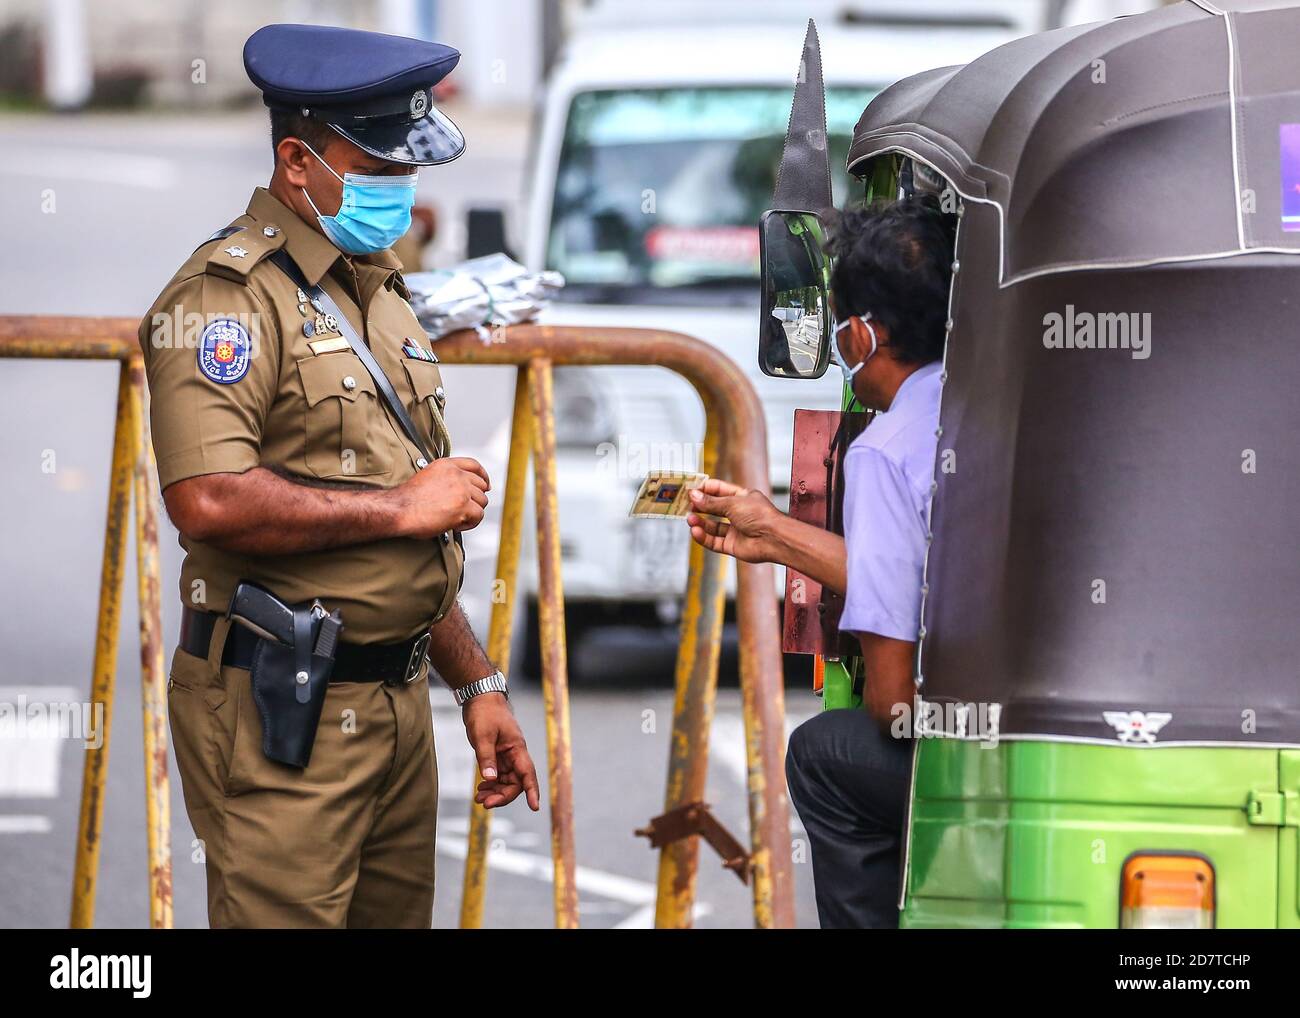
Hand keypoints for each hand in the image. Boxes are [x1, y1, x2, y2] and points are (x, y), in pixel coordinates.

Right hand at [391, 456, 489, 537]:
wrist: (399, 509)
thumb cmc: (407, 500)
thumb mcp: (427, 476)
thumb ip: (445, 478)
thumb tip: (458, 491)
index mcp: (446, 465)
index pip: (473, 465)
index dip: (483, 476)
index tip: (486, 485)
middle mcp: (456, 474)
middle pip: (481, 486)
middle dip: (475, 499)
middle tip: (465, 510)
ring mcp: (461, 490)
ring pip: (482, 502)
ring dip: (472, 512)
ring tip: (457, 519)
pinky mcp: (463, 506)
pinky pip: (478, 516)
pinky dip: (470, 523)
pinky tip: (457, 525)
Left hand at [463, 693, 540, 810]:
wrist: (480, 698)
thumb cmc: (484, 713)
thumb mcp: (482, 736)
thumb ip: (486, 758)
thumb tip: (490, 779)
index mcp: (517, 748)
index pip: (528, 774)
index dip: (532, 791)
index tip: (535, 807)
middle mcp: (515, 755)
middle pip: (516, 783)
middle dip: (503, 796)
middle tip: (485, 803)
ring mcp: (506, 756)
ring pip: (506, 781)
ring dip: (495, 792)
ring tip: (479, 798)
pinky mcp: (497, 755)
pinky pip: (498, 776)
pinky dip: (491, 784)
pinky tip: (481, 789)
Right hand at [685, 478, 783, 563]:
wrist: (773, 539)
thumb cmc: (760, 516)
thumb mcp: (732, 503)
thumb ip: (711, 502)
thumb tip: (694, 496)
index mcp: (742, 498)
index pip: (720, 490)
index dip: (705, 489)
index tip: (691, 489)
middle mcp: (739, 514)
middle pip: (714, 509)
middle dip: (700, 507)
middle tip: (685, 504)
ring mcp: (735, 530)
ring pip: (712, 526)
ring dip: (700, 522)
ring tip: (690, 519)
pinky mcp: (732, 546)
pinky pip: (714, 542)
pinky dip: (704, 537)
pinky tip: (696, 531)